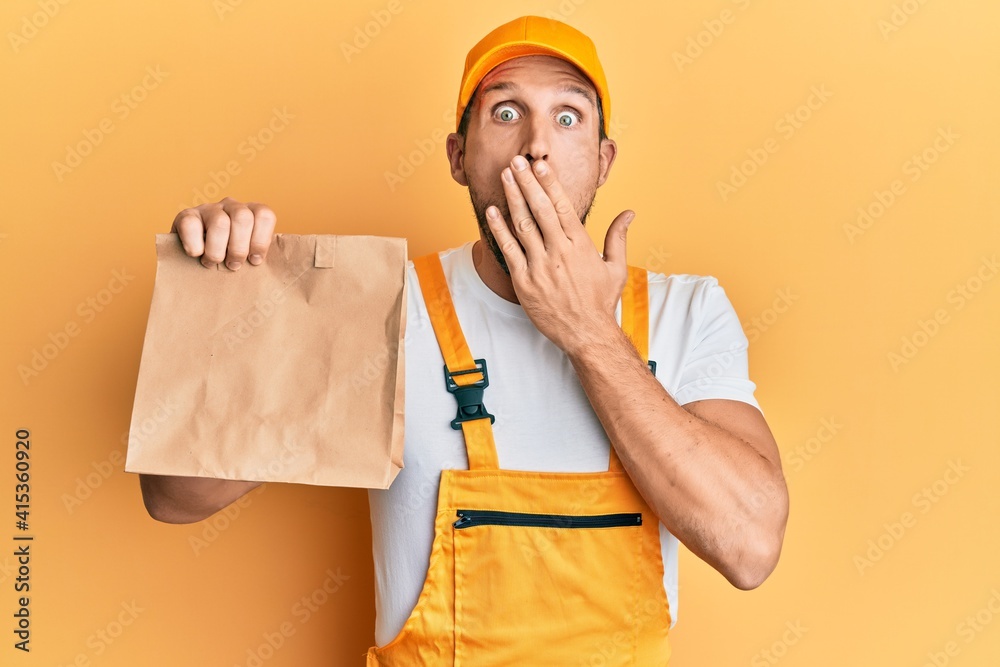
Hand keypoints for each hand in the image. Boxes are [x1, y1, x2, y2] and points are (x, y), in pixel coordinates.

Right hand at [170, 196, 275, 269]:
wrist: (195, 258)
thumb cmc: (229, 260)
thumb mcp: (249, 256)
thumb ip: (261, 257)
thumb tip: (274, 274)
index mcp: (252, 212)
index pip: (264, 215)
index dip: (261, 241)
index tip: (255, 261)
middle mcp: (231, 206)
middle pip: (243, 218)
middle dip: (239, 248)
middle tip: (233, 265)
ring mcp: (208, 208)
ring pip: (219, 223)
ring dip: (217, 250)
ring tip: (213, 263)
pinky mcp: (186, 215)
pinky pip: (191, 225)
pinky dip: (195, 245)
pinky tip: (196, 254)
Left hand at [485, 155, 634, 355]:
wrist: (587, 334)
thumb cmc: (601, 301)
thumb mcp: (615, 268)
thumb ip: (618, 237)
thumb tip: (629, 213)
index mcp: (580, 245)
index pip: (562, 206)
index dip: (549, 183)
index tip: (540, 164)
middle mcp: (559, 252)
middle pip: (540, 209)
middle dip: (526, 182)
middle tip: (516, 161)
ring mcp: (540, 266)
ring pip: (523, 225)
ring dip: (512, 198)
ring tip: (504, 176)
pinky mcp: (524, 282)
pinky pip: (509, 250)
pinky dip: (500, 229)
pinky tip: (493, 211)